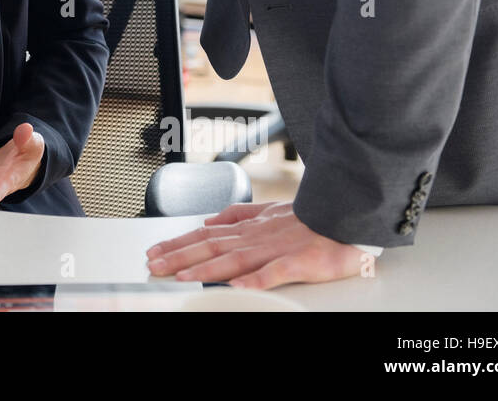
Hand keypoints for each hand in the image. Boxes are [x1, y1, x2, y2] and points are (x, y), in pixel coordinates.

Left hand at [145, 201, 366, 288]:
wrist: (344, 213)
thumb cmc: (307, 218)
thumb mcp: (267, 210)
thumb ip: (238, 214)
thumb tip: (210, 220)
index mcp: (248, 228)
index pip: (204, 235)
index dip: (177, 244)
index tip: (153, 252)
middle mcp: (255, 237)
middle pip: (211, 247)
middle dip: (179, 257)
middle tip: (153, 266)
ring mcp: (276, 249)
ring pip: (235, 259)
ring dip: (206, 269)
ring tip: (183, 278)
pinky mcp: (299, 261)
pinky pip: (275, 272)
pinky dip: (256, 279)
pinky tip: (238, 287)